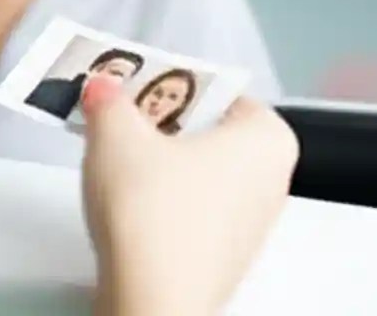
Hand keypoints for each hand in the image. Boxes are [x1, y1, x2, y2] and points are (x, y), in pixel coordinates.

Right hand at [80, 77, 298, 315]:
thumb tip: (103, 85)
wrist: (152, 302)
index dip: (164, 83)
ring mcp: (252, 223)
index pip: (214, 89)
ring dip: (156, 160)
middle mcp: (274, 179)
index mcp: (267, 137)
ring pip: (197, 171)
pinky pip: (191, 208)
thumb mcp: (116, 135)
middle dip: (158, 123)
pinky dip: (162, 198)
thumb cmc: (151, 208)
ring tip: (112, 157)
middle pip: (206, 131)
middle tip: (115, 117)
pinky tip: (127, 202)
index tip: (128, 86)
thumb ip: (109, 100)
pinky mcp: (225, 257)